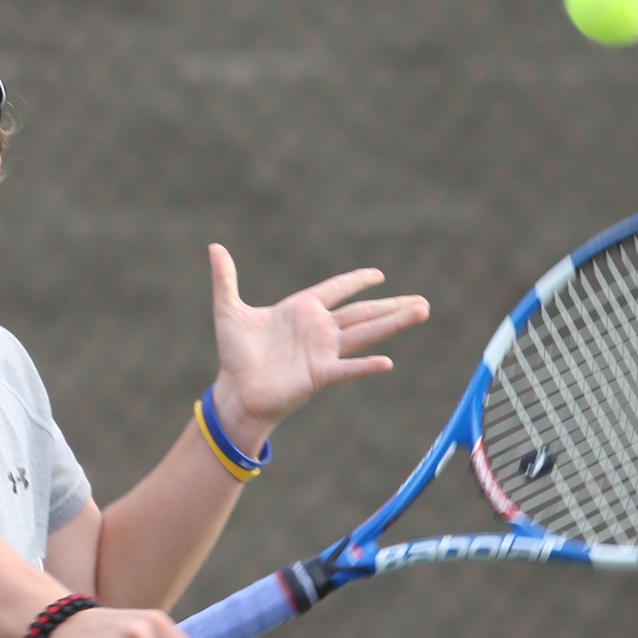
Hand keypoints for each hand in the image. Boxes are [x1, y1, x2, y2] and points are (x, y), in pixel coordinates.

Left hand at [206, 243, 430, 440]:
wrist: (235, 391)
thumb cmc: (235, 354)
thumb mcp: (228, 310)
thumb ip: (225, 279)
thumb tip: (214, 246)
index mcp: (302, 309)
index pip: (337, 289)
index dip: (357, 281)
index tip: (378, 274)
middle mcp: (319, 329)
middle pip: (363, 312)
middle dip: (392, 305)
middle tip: (423, 300)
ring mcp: (323, 352)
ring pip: (366, 333)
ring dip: (394, 322)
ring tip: (422, 312)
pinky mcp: (320, 375)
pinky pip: (348, 368)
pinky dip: (366, 366)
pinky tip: (387, 362)